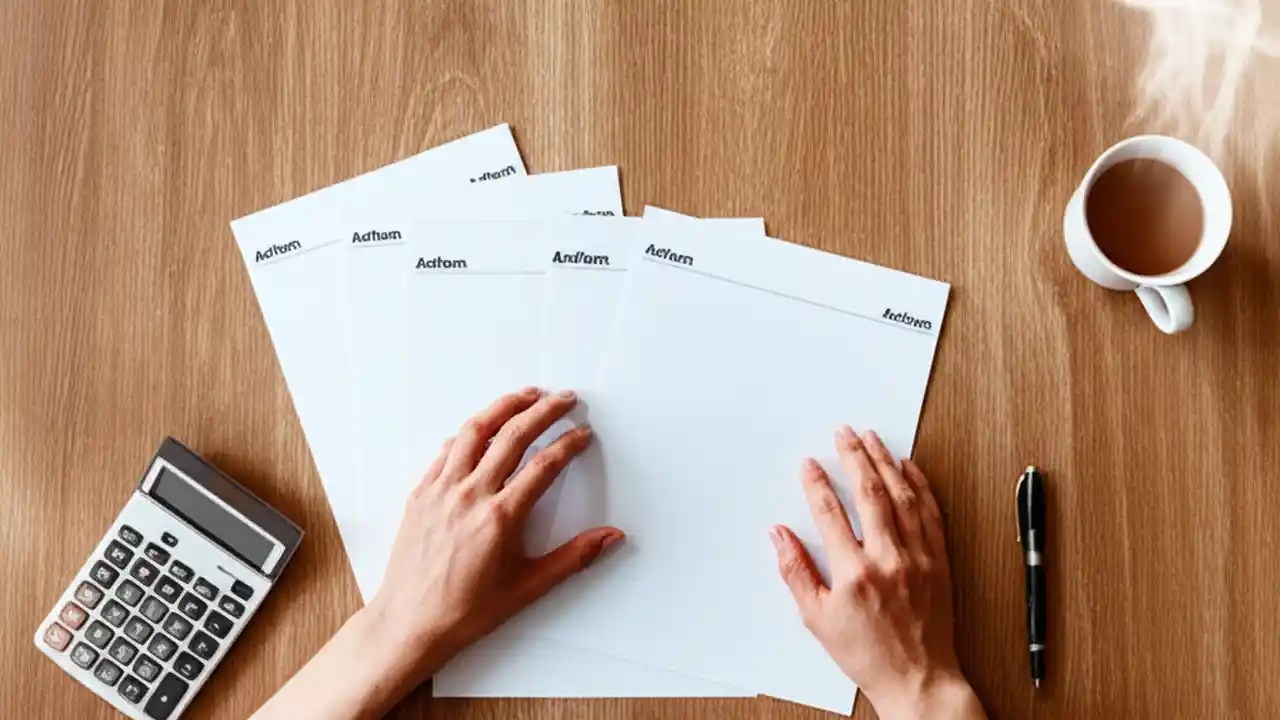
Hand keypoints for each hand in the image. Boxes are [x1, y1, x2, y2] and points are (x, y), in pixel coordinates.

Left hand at [370, 386, 624, 669]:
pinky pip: (446, 451)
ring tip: (525, 395)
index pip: (544, 465)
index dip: (568, 444)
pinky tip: (479, 429)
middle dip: (544, 411)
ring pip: (474, 431)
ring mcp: (441, 491)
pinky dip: (467, 434)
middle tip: (564, 399)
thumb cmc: (466, 610)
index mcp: (500, 517)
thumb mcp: (529, 587)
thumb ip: (573, 557)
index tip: (582, 434)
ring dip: (503, 407)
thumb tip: (610, 537)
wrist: (410, 624)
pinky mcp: (420, 494)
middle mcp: (470, 495)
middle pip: (513, 436)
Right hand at [770, 427, 983, 719]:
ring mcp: (918, 556)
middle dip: (853, 456)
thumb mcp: (816, 618)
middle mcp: (888, 558)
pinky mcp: (939, 560)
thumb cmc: (866, 653)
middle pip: (869, 492)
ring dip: (885, 461)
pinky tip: (909, 467)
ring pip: (902, 495)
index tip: (810, 464)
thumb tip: (779, 535)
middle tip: (843, 433)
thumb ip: (795, 571)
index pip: (830, 512)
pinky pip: (931, 512)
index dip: (816, 482)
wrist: (917, 678)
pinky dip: (920, 484)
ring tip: (872, 438)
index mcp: (853, 573)